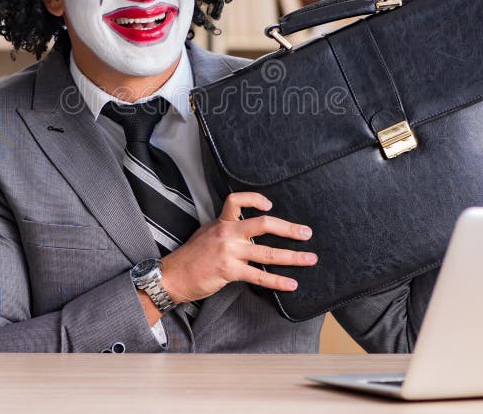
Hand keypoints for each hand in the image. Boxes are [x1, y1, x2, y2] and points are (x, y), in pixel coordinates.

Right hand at [159, 191, 316, 304]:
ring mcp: (229, 252)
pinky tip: (291, 284)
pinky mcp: (229, 271)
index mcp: (221, 222)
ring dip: (292, 256)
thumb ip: (226, 231)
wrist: (173, 275)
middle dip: (288, 228)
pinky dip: (278, 281)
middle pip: (262, 224)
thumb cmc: (190, 257)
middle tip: (306, 232)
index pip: (237, 200)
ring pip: (267, 252)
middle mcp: (227, 233)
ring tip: (309, 259)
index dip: (255, 199)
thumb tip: (246, 233)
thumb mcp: (206, 234)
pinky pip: (259, 275)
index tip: (270, 205)